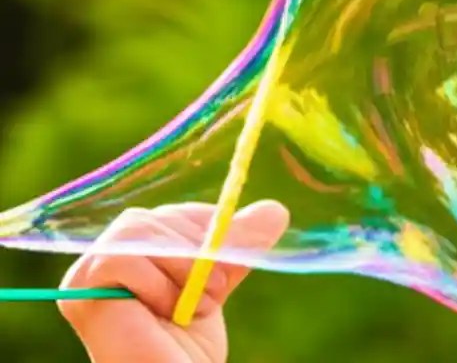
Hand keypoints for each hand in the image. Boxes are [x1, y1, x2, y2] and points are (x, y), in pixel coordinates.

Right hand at [59, 201, 288, 362]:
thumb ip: (240, 246)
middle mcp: (103, 259)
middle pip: (154, 218)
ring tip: (195, 308)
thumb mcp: (219, 285)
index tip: (231, 265)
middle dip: (199, 251)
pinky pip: (122, 258)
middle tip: (218, 291)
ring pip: (139, 230)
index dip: (208, 232)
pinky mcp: (81, 290)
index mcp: (132, 254)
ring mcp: (86, 274)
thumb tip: (275, 210)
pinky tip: (169, 313)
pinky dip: (158, 283)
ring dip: (184, 268)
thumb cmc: (188, 348)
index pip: (171, 215)